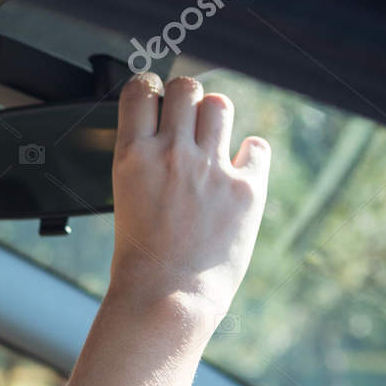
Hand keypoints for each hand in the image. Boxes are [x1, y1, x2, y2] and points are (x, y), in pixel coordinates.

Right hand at [105, 73, 269, 331]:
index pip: (141, 90)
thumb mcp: (127, 198)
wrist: (166, 298)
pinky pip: (257, 147)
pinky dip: (251, 154)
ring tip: (213, 141)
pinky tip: (241, 167)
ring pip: (220, 105)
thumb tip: (166, 137)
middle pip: (186, 88)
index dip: (151, 89)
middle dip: (187, 99)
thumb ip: (146, 162)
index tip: (157, 99)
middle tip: (188, 122)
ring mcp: (210, 169)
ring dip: (217, 117)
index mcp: (132, 157)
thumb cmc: (140, 259)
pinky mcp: (246, 189)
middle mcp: (171, 154)